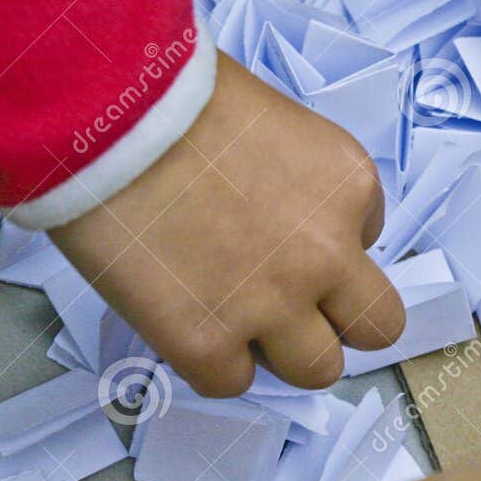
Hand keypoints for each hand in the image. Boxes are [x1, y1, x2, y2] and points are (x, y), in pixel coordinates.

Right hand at [51, 52, 404, 396]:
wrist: (104, 116)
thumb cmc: (173, 98)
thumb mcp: (272, 124)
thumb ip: (296, 183)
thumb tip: (280, 220)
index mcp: (349, 187)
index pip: (366, 239)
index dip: (321, 239)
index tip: (275, 228)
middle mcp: (326, 254)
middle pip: (377, 325)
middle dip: (336, 316)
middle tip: (287, 299)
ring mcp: (270, 307)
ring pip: (318, 370)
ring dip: (281, 349)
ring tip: (230, 314)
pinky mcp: (206, 344)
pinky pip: (231, 382)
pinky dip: (208, 358)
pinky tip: (177, 312)